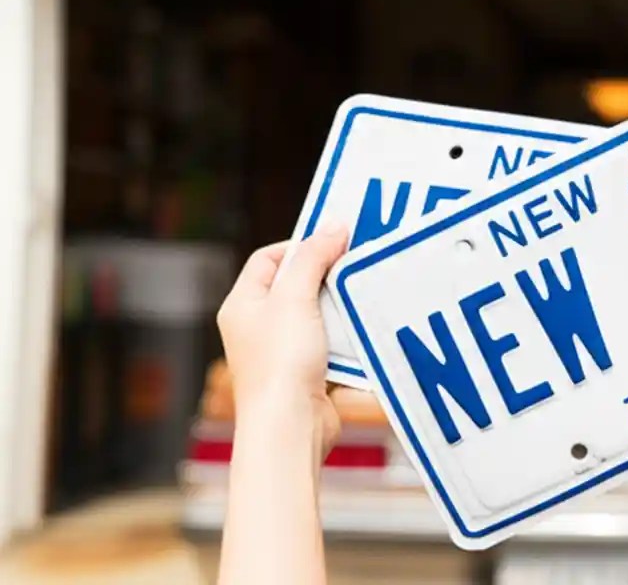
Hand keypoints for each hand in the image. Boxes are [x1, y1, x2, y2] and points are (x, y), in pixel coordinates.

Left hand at [216, 224, 348, 458]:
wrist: (290, 426)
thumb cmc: (280, 364)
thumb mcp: (295, 297)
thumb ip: (313, 258)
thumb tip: (332, 226)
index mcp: (242, 305)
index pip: (267, 259)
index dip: (300, 246)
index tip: (333, 242)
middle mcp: (257, 327)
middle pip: (295, 284)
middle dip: (326, 275)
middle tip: (353, 265)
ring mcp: (281, 351)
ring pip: (316, 314)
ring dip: (339, 306)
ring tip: (359, 298)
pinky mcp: (305, 372)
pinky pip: (329, 342)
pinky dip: (346, 335)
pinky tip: (360, 331)